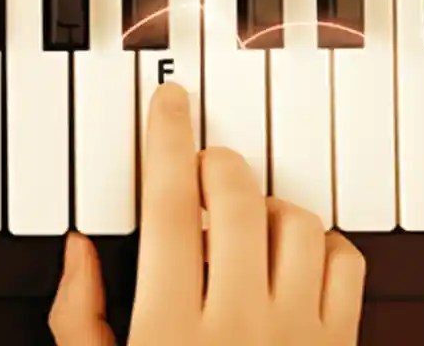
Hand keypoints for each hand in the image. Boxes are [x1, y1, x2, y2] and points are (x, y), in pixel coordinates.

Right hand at [49, 83, 365, 344]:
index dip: (165, 140)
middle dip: (214, 162)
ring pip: (295, 222)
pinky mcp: (339, 345)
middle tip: (197, 166)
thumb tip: (78, 249)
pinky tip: (291, 256)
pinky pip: (346, 265)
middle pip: (236, 198)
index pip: (167, 206)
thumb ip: (80, 317)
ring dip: (265, 204)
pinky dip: (322, 243)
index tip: (167, 102)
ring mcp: (297, 334)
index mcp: (170, 327)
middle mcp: (239, 323)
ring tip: (241, 220)